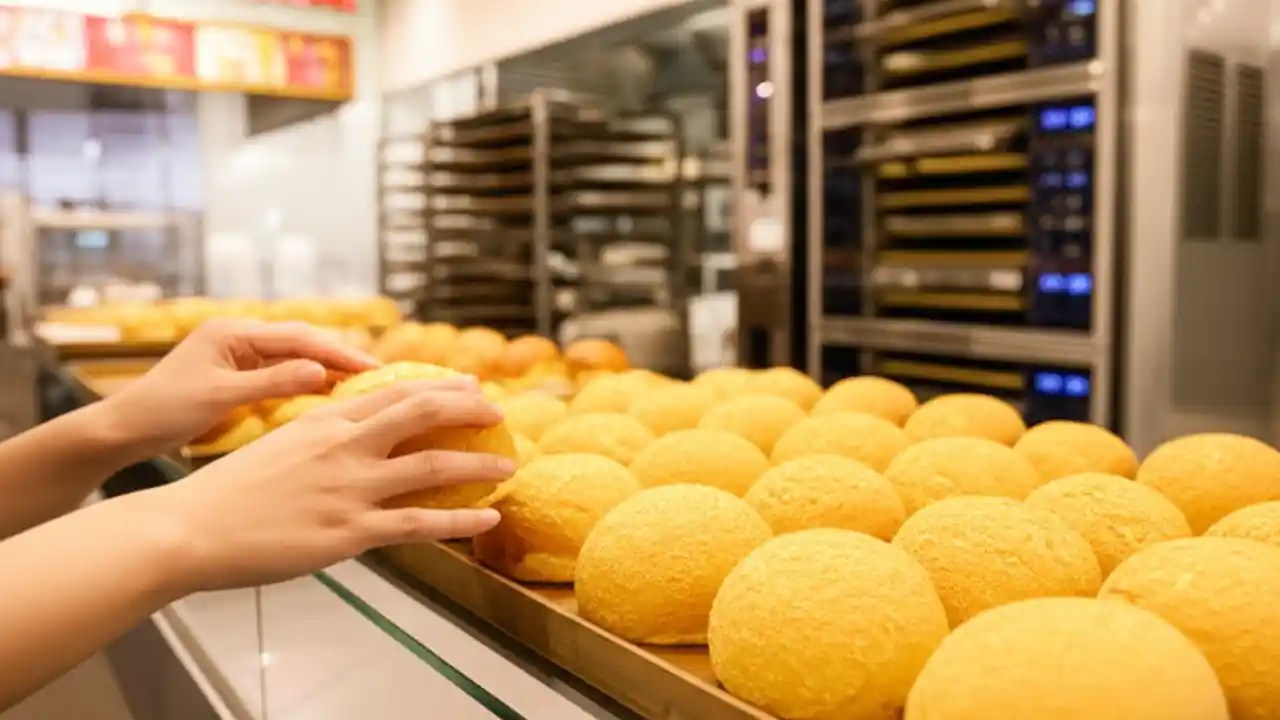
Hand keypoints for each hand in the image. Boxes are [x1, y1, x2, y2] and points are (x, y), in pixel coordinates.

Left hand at [106, 319, 378, 453]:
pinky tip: (329, 397)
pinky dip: (307, 383)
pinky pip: (282, 374)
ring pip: (294, 357)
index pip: (298, 337)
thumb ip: (272, 383)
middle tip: (379, 374)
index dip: (338, 351)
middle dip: (339, 356)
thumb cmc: (164, 411)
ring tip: (364, 386)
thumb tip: (321, 372)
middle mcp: (237, 337)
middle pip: (300, 341)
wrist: (123, 430)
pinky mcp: (236, 376)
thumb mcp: (221, 397)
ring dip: (326, 370)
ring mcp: (237, 356)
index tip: (373, 367)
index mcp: (232, 331)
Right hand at [143, 379, 512, 590]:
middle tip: (501, 413)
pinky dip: (461, 521)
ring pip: (433, 467)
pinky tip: (489, 518)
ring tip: (509, 465)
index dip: (441, 388)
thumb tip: (350, 439)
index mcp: (325, 421)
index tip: (470, 387)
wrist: (190, 528)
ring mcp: (350, 489)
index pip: (396, 393)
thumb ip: (320, 441)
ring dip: (479, 465)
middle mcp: (344, 446)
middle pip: (424, 413)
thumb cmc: (228, 494)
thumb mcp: (278, 446)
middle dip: (470, 410)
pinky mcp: (349, 532)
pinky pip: (419, 525)